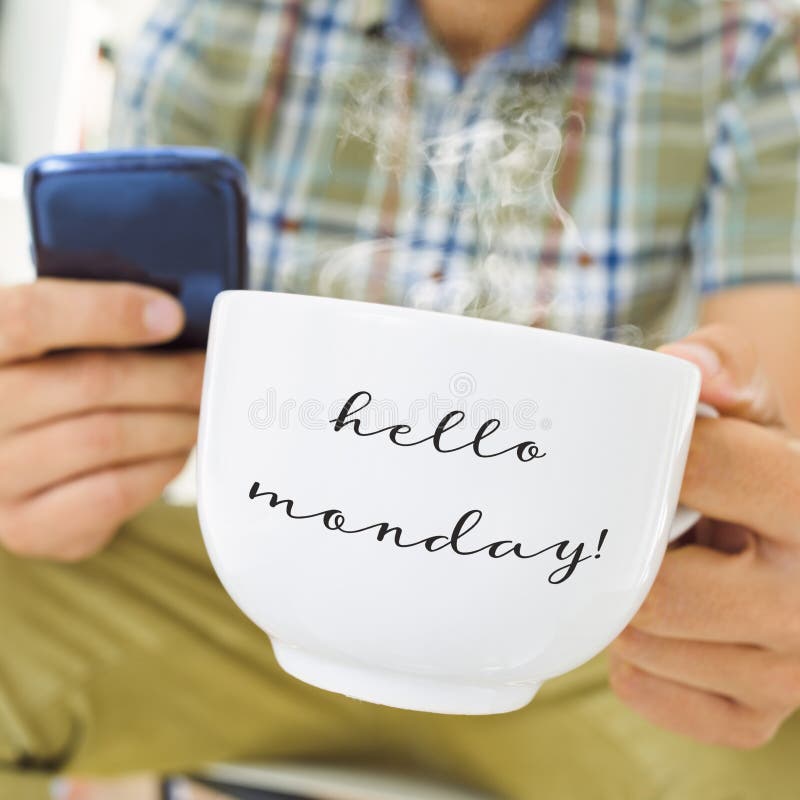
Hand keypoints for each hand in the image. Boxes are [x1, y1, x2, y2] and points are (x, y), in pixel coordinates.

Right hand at [0, 279, 203, 560]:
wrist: (24, 466)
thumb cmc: (56, 388)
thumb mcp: (58, 346)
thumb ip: (99, 326)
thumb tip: (176, 320)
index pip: (31, 317)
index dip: (108, 311)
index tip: (173, 316)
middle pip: (89, 382)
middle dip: (169, 377)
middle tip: (209, 374)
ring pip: (107, 437)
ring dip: (173, 422)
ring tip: (199, 412)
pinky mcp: (26, 526)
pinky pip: (112, 492)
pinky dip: (159, 468)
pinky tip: (176, 451)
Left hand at [608, 325, 799, 747]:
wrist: (793, 538)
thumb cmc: (757, 468)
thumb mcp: (755, 406)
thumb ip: (725, 364)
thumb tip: (684, 366)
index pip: (709, 471)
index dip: (655, 457)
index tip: (638, 456)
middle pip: (662, 589)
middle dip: (631, 553)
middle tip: (636, 529)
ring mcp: (790, 673)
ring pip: (645, 645)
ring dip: (627, 606)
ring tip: (658, 571)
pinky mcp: (757, 715)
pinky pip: (650, 692)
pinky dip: (633, 660)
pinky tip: (659, 625)